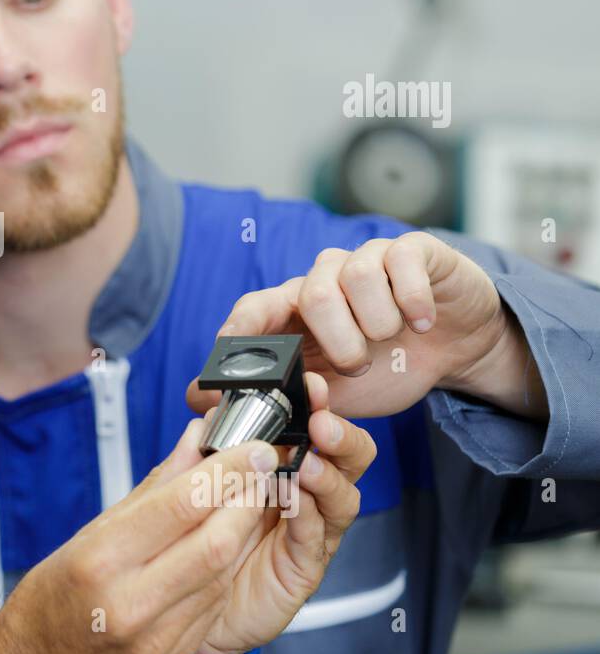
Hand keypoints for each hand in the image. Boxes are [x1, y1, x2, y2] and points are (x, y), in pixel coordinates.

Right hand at [0, 436, 279, 653]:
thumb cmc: (55, 593)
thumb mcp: (91, 532)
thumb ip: (153, 489)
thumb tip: (194, 443)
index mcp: (101, 559)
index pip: (181, 505)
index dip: (227, 471)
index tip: (252, 448)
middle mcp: (130, 602)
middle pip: (216, 542)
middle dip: (248, 497)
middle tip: (262, 469)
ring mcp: (155, 636)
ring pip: (223, 573)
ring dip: (246, 530)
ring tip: (250, 499)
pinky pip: (215, 603)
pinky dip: (228, 568)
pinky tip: (229, 544)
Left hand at [186, 231, 540, 418]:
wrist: (455, 349)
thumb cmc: (385, 365)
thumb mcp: (330, 393)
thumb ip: (278, 398)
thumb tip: (198, 402)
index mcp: (295, 313)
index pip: (254, 308)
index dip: (243, 328)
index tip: (244, 357)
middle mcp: (324, 278)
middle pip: (312, 293)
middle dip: (339, 341)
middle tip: (358, 364)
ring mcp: (366, 259)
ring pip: (355, 277)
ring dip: (376, 323)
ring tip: (391, 341)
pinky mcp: (411, 251)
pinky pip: (400, 263)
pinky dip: (412, 301)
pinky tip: (421, 322)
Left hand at [192, 372, 375, 653]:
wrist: (185, 602)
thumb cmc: (196, 540)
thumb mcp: (188, 491)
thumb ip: (196, 457)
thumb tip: (202, 419)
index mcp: (278, 467)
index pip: (310, 428)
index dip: (314, 405)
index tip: (309, 385)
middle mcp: (302, 494)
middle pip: (345, 458)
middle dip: (340, 435)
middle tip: (321, 423)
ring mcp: (309, 529)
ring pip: (342, 496)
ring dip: (327, 475)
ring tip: (307, 463)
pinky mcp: (304, 565)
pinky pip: (316, 537)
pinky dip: (309, 516)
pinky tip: (296, 502)